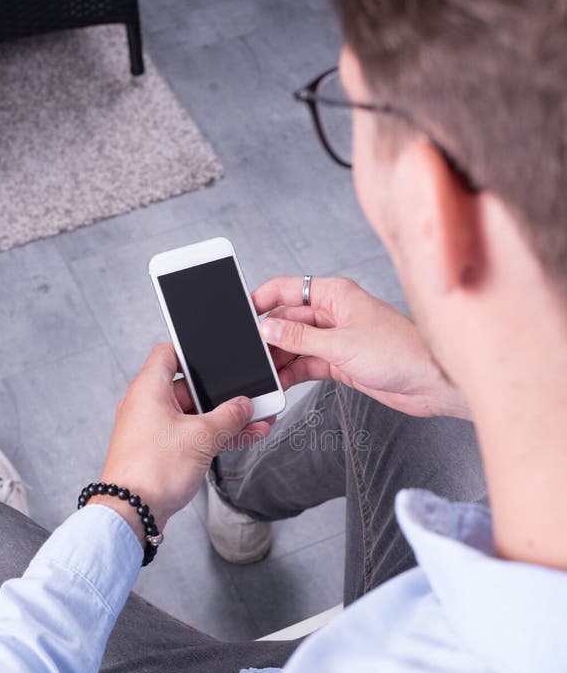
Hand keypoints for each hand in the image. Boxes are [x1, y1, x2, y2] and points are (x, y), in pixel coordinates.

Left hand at [94, 344, 272, 541]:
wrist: (132, 511)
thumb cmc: (153, 470)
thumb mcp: (203, 437)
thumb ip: (229, 417)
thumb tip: (244, 406)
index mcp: (148, 388)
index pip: (168, 353)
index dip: (193, 351)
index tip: (216, 356)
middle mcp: (146, 405)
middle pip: (188, 387)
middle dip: (220, 394)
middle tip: (246, 395)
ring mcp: (152, 429)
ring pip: (193, 415)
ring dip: (222, 418)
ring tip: (254, 419)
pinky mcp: (158, 451)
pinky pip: (190, 435)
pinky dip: (212, 436)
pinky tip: (241, 438)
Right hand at [255, 275, 469, 419]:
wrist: (432, 383)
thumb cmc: (401, 353)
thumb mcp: (341, 345)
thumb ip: (300, 337)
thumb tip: (268, 328)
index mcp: (335, 295)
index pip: (287, 289)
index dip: (261, 300)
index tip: (240, 314)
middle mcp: (334, 314)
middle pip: (288, 319)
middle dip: (267, 336)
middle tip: (249, 355)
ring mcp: (337, 339)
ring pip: (296, 345)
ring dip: (279, 359)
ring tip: (262, 374)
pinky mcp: (341, 362)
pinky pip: (308, 364)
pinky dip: (294, 373)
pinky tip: (281, 383)